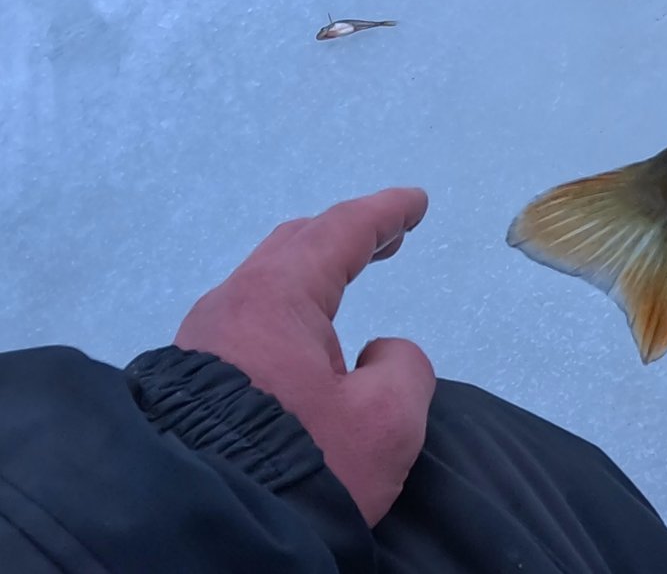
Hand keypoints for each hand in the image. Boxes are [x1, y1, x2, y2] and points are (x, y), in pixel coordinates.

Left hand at [174, 187, 436, 524]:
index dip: (384, 214)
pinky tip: (302, 334)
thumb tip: (378, 354)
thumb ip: (405, 367)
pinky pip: (247, 319)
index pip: (339, 234)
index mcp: (278, 299)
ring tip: (346, 280)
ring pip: (264, 285)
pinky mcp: (188, 379)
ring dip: (310, 275)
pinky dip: (288, 306)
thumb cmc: (304, 459)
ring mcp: (201, 341)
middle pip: (292, 248)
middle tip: (386, 238)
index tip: (416, 203)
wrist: (202, 525)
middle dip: (343, 236)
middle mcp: (231, 307)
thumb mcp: (389, 419)